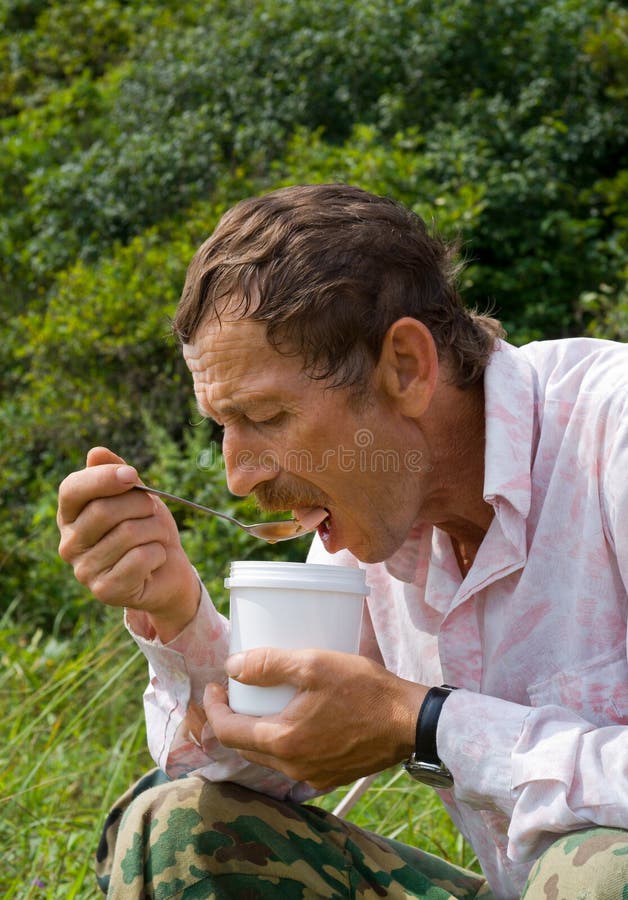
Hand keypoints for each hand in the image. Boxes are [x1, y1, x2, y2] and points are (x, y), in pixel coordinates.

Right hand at [57, 446, 199, 639]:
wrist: (169, 570)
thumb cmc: (147, 527)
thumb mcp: (136, 494)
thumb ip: (116, 473)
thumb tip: (95, 452)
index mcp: (69, 515)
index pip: (71, 489)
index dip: (102, 478)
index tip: (133, 476)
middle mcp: (69, 544)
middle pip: (104, 510)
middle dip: (141, 505)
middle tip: (153, 511)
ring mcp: (84, 571)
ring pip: (128, 533)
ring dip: (155, 529)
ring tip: (157, 537)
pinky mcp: (105, 591)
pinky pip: (139, 558)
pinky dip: (158, 553)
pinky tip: (155, 559)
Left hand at [204, 647, 427, 789]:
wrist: (410, 721)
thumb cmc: (365, 689)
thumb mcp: (315, 663)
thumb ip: (269, 664)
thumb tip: (233, 667)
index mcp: (283, 741)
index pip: (228, 731)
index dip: (214, 707)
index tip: (215, 685)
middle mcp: (292, 766)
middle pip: (245, 746)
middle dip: (232, 719)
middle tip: (234, 691)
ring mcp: (311, 775)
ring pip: (268, 756)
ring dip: (257, 731)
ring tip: (262, 702)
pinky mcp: (329, 776)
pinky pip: (293, 762)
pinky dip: (282, 743)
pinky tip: (293, 721)